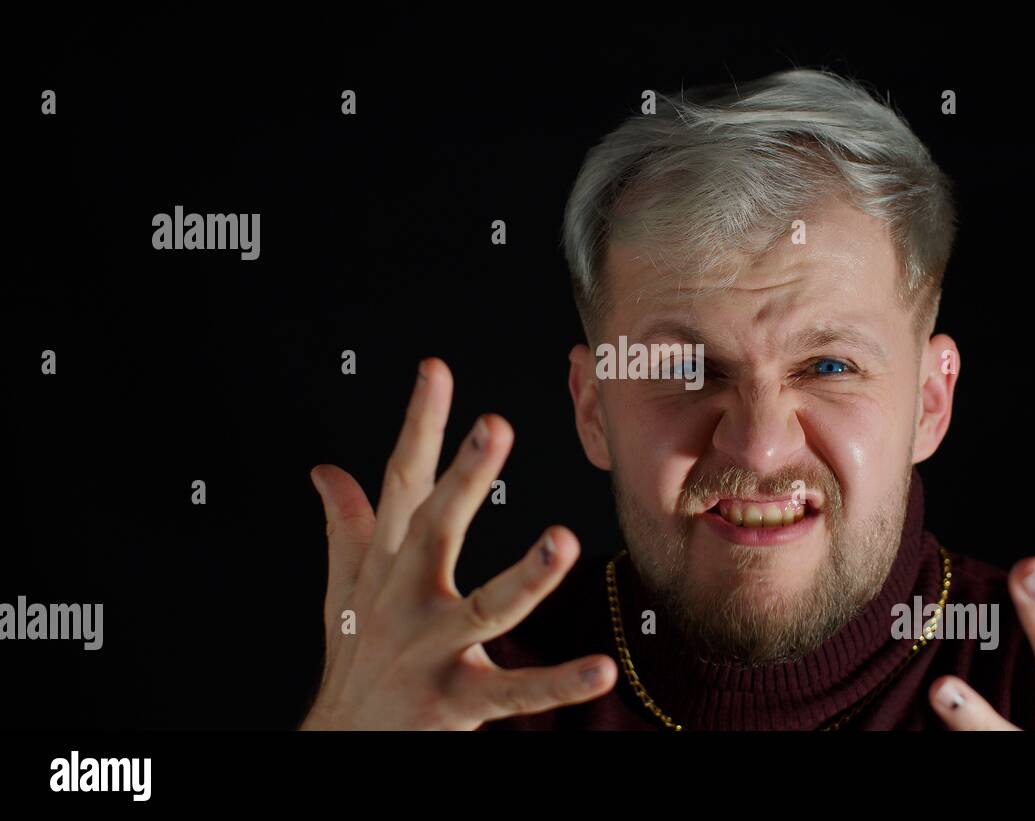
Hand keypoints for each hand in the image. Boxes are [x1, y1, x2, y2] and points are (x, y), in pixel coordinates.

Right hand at [300, 357, 617, 729]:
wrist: (340, 743)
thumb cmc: (354, 657)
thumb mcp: (342, 589)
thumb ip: (346, 527)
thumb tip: (325, 469)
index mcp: (389, 565)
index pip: (403, 482)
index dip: (419, 424)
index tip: (436, 370)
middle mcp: (408, 599)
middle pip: (437, 529)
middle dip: (465, 477)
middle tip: (494, 424)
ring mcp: (432, 651)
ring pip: (486, 608)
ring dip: (526, 576)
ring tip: (565, 541)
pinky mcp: (457, 702)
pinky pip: (517, 691)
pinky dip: (560, 683)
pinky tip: (603, 668)